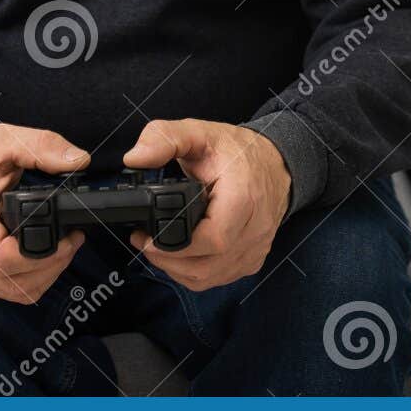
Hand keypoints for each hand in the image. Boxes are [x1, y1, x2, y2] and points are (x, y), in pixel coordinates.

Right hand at [0, 124, 89, 303]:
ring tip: (63, 248)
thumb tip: (79, 160)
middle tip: (73, 239)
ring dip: (46, 275)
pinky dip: (31, 278)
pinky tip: (44, 256)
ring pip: (14, 292)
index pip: (2, 259)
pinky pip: (7, 288)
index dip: (41, 256)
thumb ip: (42, 147)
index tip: (66, 238)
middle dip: (53, 265)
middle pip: (14, 282)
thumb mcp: (3, 141)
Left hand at [122, 118, 290, 290]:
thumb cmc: (238, 151)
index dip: (174, 246)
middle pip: (206, 265)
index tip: (147, 237)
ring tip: (157, 249)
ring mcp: (255, 249)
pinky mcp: (253, 260)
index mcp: (243, 198)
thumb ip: (164, 138)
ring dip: (177, 270)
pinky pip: (219, 278)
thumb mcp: (199, 133)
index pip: (212, 238)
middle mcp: (254, 229)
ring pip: (210, 277)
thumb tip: (134, 158)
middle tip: (143, 241)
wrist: (276, 164)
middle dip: (166, 259)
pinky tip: (181, 256)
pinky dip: (194, 273)